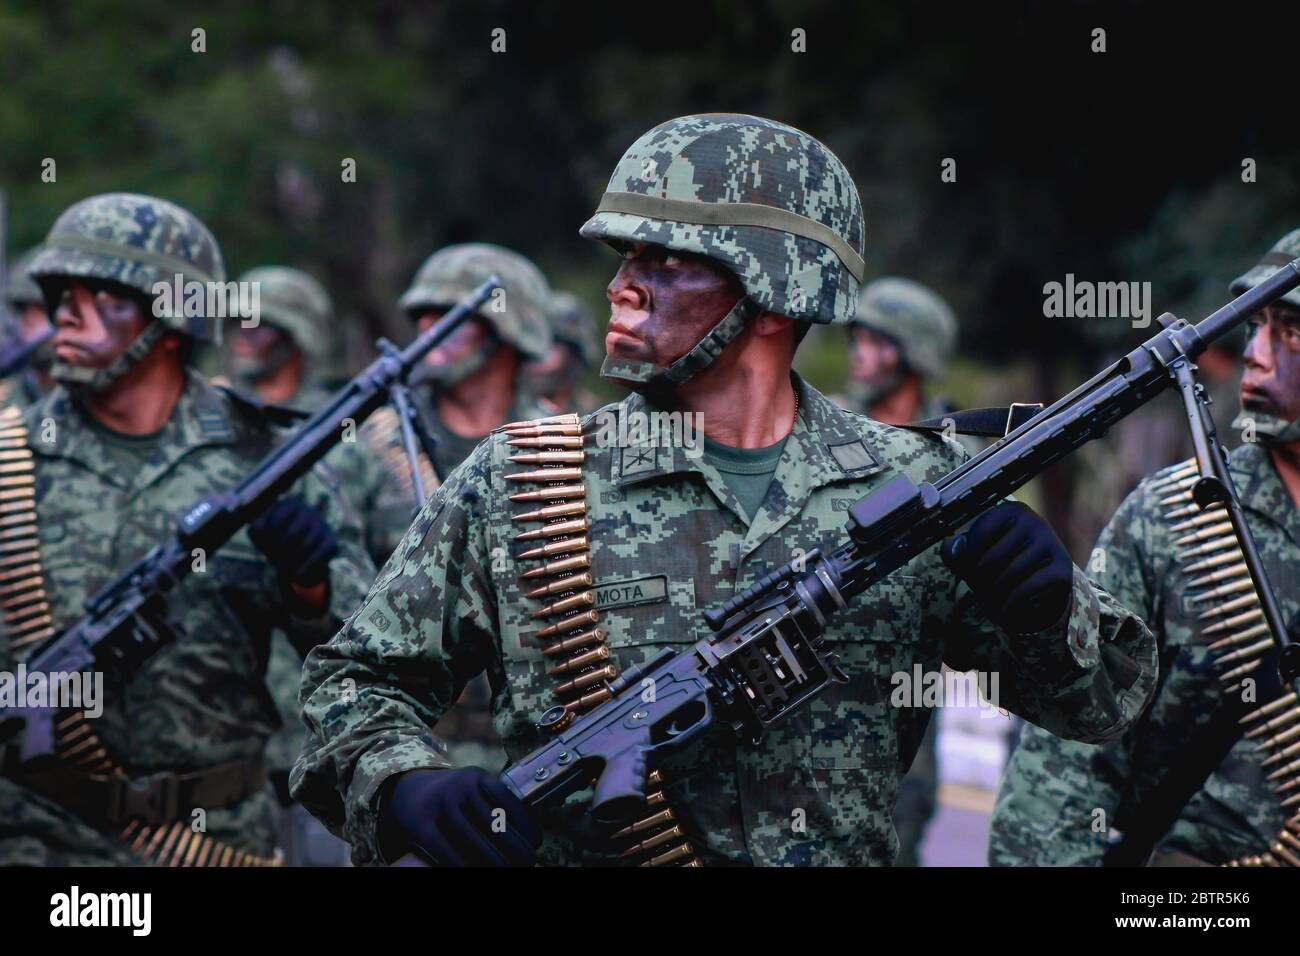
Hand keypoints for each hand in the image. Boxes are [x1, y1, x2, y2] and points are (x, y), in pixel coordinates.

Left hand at [248, 496, 338, 587]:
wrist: (300, 549)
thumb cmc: (276, 538)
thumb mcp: (260, 533)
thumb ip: (256, 530)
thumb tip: (259, 528)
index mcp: (289, 505)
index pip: (275, 522)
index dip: (267, 540)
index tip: (265, 550)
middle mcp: (308, 511)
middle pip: (292, 534)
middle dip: (280, 552)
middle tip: (273, 563)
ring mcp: (322, 525)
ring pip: (307, 545)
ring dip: (292, 561)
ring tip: (282, 570)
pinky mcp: (331, 541)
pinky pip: (321, 554)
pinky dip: (308, 567)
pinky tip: (297, 576)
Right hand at [378, 768, 541, 866]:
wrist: (404, 791)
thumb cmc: (451, 797)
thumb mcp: (472, 787)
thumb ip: (495, 802)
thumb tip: (529, 834)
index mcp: (477, 776)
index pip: (510, 803)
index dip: (527, 827)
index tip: (536, 843)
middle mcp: (459, 787)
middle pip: (497, 826)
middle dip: (517, 849)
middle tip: (527, 862)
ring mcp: (439, 804)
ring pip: (475, 842)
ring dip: (495, 862)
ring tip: (506, 869)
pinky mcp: (420, 824)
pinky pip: (448, 852)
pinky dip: (464, 866)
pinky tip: (474, 871)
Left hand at [941, 501, 1072, 634]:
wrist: (1041, 581)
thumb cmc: (1001, 563)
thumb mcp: (975, 553)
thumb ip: (955, 550)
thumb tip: (955, 549)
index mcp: (1011, 510)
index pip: (982, 530)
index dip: (968, 555)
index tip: (965, 570)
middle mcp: (1034, 521)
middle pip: (995, 556)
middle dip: (980, 580)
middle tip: (976, 592)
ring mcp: (1051, 543)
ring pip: (1011, 573)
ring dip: (994, 594)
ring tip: (988, 604)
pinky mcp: (1062, 566)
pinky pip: (1029, 586)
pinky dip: (1012, 602)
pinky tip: (1004, 609)